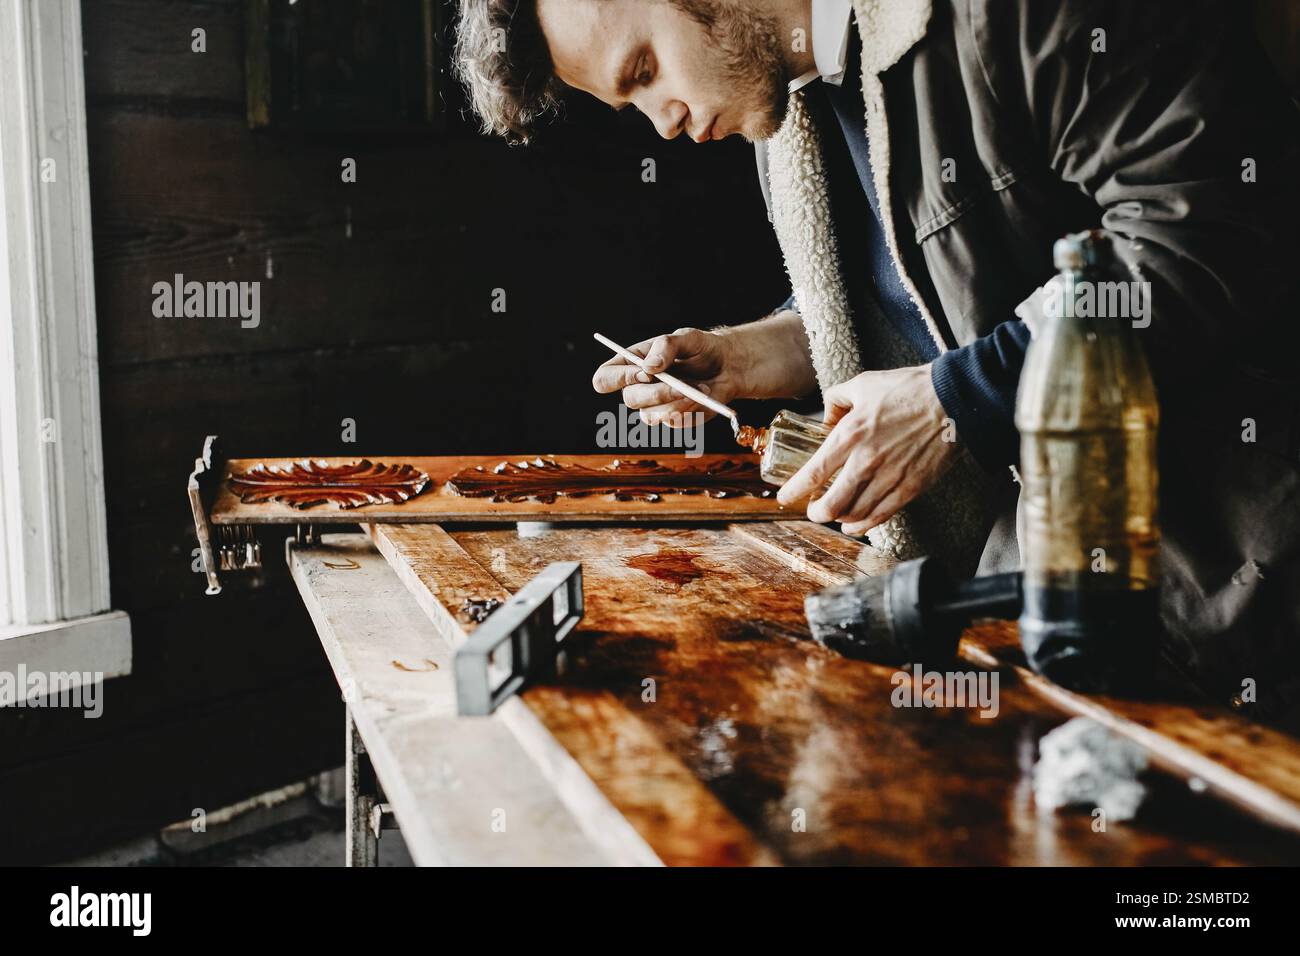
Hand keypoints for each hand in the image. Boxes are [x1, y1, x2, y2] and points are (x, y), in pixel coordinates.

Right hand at [591, 328, 738, 425]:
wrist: (727, 366)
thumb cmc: (701, 348)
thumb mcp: (687, 337)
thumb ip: (666, 346)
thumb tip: (648, 367)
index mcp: (630, 364)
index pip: (604, 378)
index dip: (619, 379)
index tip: (645, 373)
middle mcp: (637, 388)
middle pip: (630, 400)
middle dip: (658, 393)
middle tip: (683, 387)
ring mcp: (653, 407)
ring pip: (652, 416)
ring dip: (679, 403)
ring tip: (702, 387)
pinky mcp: (672, 420)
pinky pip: (675, 423)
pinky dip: (692, 410)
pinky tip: (704, 395)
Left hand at [777, 365, 958, 535]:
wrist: (954, 400)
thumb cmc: (909, 389)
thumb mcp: (863, 383)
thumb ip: (836, 399)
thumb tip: (826, 417)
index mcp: (850, 434)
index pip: (813, 473)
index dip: (794, 491)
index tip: (785, 497)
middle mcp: (866, 461)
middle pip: (831, 504)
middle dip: (816, 513)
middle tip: (813, 511)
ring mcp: (889, 478)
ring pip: (855, 514)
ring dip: (839, 519)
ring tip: (835, 515)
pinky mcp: (910, 488)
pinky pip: (881, 516)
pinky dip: (863, 525)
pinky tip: (856, 525)